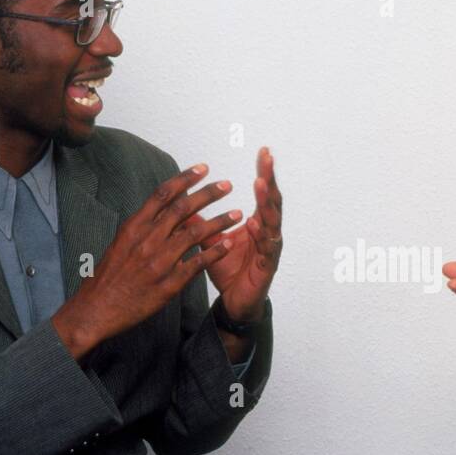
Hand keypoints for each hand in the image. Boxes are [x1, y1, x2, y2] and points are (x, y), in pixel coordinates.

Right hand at [52, 166, 238, 359]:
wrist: (96, 309)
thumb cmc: (107, 277)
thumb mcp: (120, 243)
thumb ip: (142, 227)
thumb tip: (160, 211)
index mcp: (134, 227)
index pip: (163, 194)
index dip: (186, 179)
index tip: (203, 169)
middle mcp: (147, 240)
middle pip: (183, 208)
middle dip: (208, 194)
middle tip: (227, 185)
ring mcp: (159, 261)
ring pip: (195, 234)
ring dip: (220, 221)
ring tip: (237, 213)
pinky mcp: (168, 284)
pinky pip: (197, 264)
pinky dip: (215, 252)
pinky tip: (229, 244)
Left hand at [186, 146, 282, 322]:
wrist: (235, 302)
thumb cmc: (228, 270)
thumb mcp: (211, 242)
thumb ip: (202, 223)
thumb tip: (183, 203)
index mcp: (257, 224)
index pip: (262, 194)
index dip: (264, 173)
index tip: (263, 152)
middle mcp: (267, 233)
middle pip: (272, 202)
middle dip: (270, 179)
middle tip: (267, 159)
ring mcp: (270, 249)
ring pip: (272, 222)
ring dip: (267, 203)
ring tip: (261, 185)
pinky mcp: (267, 267)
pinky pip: (266, 250)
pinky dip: (262, 236)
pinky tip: (256, 224)